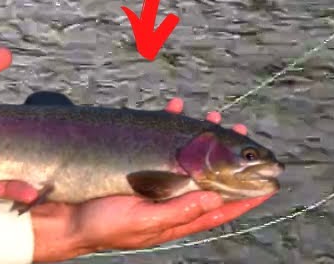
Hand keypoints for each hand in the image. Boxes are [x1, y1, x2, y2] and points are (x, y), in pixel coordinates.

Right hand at [28, 111, 270, 261]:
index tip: (269, 183)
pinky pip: (161, 145)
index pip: (221, 207)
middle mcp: (173, 200)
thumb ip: (179, 210)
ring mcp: (157, 185)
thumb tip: (215, 196)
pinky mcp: (139, 170)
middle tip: (242, 131)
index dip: (246, 197)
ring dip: (204, 138)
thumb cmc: (103, 224)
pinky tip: (174, 109)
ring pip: (190, 159)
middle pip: (212, 179)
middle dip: (230, 158)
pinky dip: (169, 125)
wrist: (64, 219)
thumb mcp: (144, 221)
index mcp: (178, 217)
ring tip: (215, 117)